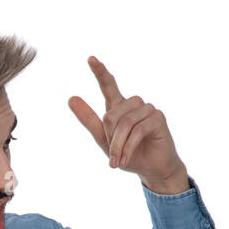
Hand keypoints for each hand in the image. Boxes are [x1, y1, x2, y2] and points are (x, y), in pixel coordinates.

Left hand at [68, 56, 188, 192]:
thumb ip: (89, 120)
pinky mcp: (158, 117)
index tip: (90, 59)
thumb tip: (71, 98)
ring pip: (124, 123)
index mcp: (119, 107)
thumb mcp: (104, 140)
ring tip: (119, 160)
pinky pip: (137, 131)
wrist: (151, 169)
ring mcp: (147, 109)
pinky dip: (128, 148)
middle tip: (114, 155)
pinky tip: (125, 159)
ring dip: (118, 146)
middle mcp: (134, 104)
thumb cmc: (129, 154)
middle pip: (111, 115)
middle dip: (110, 139)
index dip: (100, 72)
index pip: (108, 86)